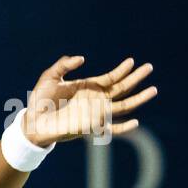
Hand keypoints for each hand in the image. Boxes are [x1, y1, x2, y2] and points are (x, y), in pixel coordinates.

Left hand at [23, 55, 157, 145]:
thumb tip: (82, 58)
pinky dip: (124, 127)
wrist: (33, 122)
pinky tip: (136, 122)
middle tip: (149, 67)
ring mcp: (96, 114)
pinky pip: (112, 129)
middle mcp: (96, 100)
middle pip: (122, 88)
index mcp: (88, 88)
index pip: (111, 78)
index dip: (122, 70)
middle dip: (136, 78)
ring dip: (139, 98)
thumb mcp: (50, 77)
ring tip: (153, 90)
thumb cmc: (41, 100)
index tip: (132, 61)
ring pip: (123, 106)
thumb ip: (64, 65)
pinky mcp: (92, 128)